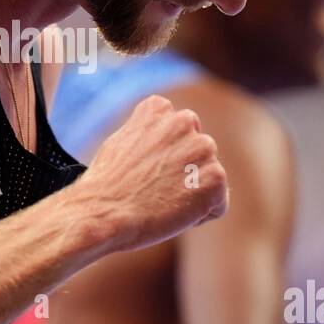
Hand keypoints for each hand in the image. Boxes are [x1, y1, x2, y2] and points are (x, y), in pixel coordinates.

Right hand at [76, 94, 228, 253]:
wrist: (104, 212)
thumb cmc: (106, 186)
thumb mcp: (121, 142)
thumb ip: (147, 134)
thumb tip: (163, 144)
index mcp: (159, 108)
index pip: (179, 132)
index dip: (166, 158)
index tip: (146, 173)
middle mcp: (184, 121)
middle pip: (198, 153)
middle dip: (185, 173)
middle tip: (154, 191)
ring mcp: (202, 148)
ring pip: (210, 177)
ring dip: (193, 193)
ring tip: (162, 203)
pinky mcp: (215, 177)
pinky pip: (218, 203)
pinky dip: (201, 214)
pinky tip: (174, 214)